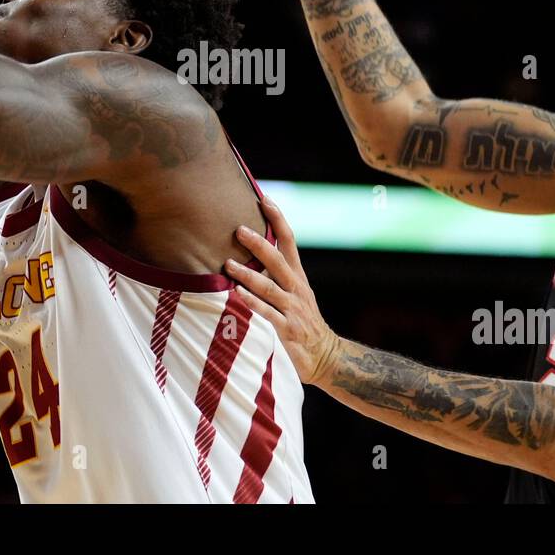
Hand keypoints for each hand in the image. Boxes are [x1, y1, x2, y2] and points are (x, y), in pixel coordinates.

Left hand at [224, 198, 340, 384]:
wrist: (326, 355)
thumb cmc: (304, 321)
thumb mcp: (295, 293)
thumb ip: (277, 274)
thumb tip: (254, 252)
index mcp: (298, 276)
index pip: (289, 241)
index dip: (278, 220)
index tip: (265, 200)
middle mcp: (296, 288)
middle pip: (278, 260)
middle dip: (259, 244)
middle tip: (238, 229)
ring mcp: (293, 308)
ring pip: (269, 287)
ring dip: (248, 274)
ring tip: (228, 264)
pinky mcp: (288, 329)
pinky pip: (268, 313)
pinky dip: (253, 303)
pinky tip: (237, 294)